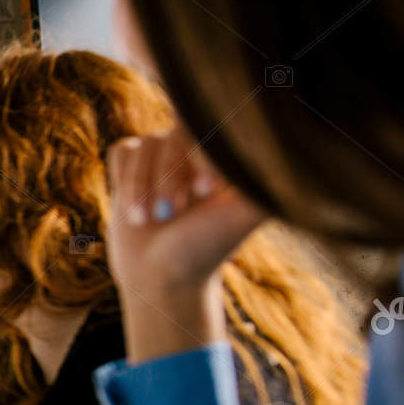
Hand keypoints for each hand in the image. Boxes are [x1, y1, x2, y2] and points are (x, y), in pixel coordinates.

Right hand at [105, 128, 265, 301]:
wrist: (159, 279)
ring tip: (147, 220)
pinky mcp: (131, 165)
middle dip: (168, 177)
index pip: (212, 125)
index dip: (201, 156)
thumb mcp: (244, 214)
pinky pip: (122, 151)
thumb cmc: (205, 250)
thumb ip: (268, 180)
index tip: (205, 193)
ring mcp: (163, 155)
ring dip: (141, 187)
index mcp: (228, 153)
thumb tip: (282, 148)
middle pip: (174, 133)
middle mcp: (197, 147)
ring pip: (145, 145)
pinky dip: (124, 182)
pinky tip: (134, 209)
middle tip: (170, 214)